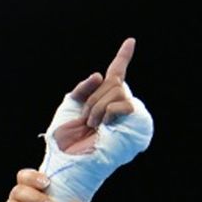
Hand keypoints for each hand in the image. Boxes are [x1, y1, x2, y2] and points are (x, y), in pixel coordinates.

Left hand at [53, 38, 136, 154]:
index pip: (116, 72)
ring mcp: (127, 114)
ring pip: (116, 92)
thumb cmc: (66, 140)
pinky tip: (104, 128)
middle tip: (85, 122)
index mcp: (104, 99)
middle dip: (92, 100)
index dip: (123, 57)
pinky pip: (122, 104)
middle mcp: (118, 104)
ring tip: (93, 127)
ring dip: (97, 109)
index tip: (130, 41)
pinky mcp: (135, 123)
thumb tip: (101, 75)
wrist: (68, 159)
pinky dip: (108, 113)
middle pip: (112, 82)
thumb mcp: (69, 107)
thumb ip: (83, 89)